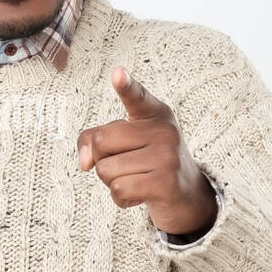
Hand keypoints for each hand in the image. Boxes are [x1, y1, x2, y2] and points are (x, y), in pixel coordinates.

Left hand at [77, 66, 217, 236]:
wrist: (187, 197)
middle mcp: (164, 131)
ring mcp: (167, 157)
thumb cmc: (148, 165)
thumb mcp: (124, 144)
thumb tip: (84, 163)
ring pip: (105, 170)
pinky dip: (121, 199)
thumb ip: (93, 142)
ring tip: (137, 180)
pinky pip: (118, 190)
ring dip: (112, 182)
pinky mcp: (165, 184)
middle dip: (103, 160)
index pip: (137, 97)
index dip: (126, 85)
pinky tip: (139, 195)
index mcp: (155, 114)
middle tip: (128, 165)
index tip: (117, 73)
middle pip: (100, 141)